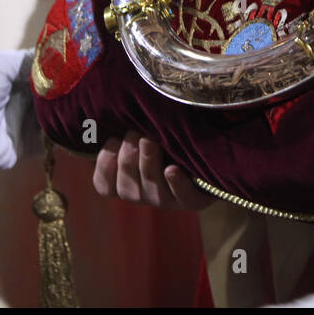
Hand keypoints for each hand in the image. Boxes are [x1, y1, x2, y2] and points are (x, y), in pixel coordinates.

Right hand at [92, 132, 214, 210]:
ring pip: (151, 189)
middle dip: (127, 158)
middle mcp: (145, 196)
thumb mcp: (142, 137)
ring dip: (148, 163)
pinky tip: (173, 169)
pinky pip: (183, 195)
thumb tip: (106, 114)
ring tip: (149, 140)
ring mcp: (168, 200)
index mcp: (128, 184)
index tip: (113, 140)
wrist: (209, 158)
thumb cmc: (166, 142)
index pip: (105, 186)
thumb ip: (126, 134)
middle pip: (127, 187)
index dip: (104, 166)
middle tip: (134, 133)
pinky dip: (176, 183)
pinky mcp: (193, 200)